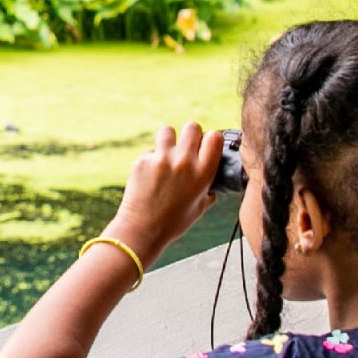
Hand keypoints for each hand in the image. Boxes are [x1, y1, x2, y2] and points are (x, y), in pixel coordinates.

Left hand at [107, 122, 223, 262]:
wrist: (143, 230)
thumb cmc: (174, 222)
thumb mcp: (200, 207)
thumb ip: (209, 189)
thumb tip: (214, 180)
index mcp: (203, 173)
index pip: (214, 137)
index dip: (211, 140)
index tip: (207, 146)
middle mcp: (184, 162)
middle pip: (192, 127)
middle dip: (191, 135)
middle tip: (187, 148)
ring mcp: (161, 159)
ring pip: (168, 131)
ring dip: (169, 140)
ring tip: (167, 155)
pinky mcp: (142, 160)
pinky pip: (151, 150)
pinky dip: (153, 158)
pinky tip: (152, 174)